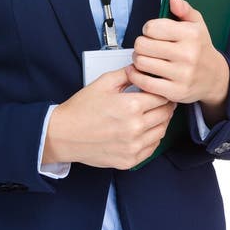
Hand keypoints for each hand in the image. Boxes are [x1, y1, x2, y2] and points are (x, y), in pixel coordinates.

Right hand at [45, 65, 177, 169]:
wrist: (64, 135)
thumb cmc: (81, 109)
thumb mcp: (103, 83)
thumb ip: (126, 74)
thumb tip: (141, 69)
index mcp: (131, 106)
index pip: (161, 96)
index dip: (163, 91)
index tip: (161, 89)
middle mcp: (135, 128)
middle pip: (165, 114)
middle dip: (166, 105)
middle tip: (162, 100)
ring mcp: (133, 147)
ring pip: (162, 131)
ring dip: (162, 121)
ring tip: (155, 114)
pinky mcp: (129, 160)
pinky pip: (152, 148)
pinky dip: (153, 138)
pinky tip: (147, 130)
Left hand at [126, 0, 229, 106]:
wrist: (215, 77)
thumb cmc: (201, 48)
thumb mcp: (197, 24)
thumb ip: (184, 9)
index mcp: (191, 35)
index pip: (152, 27)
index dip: (148, 29)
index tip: (152, 33)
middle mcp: (187, 54)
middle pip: (143, 45)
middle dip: (140, 44)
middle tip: (145, 46)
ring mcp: (181, 74)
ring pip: (141, 63)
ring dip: (138, 60)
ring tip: (145, 58)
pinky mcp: (175, 91)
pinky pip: (144, 82)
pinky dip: (137, 76)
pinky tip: (141, 71)